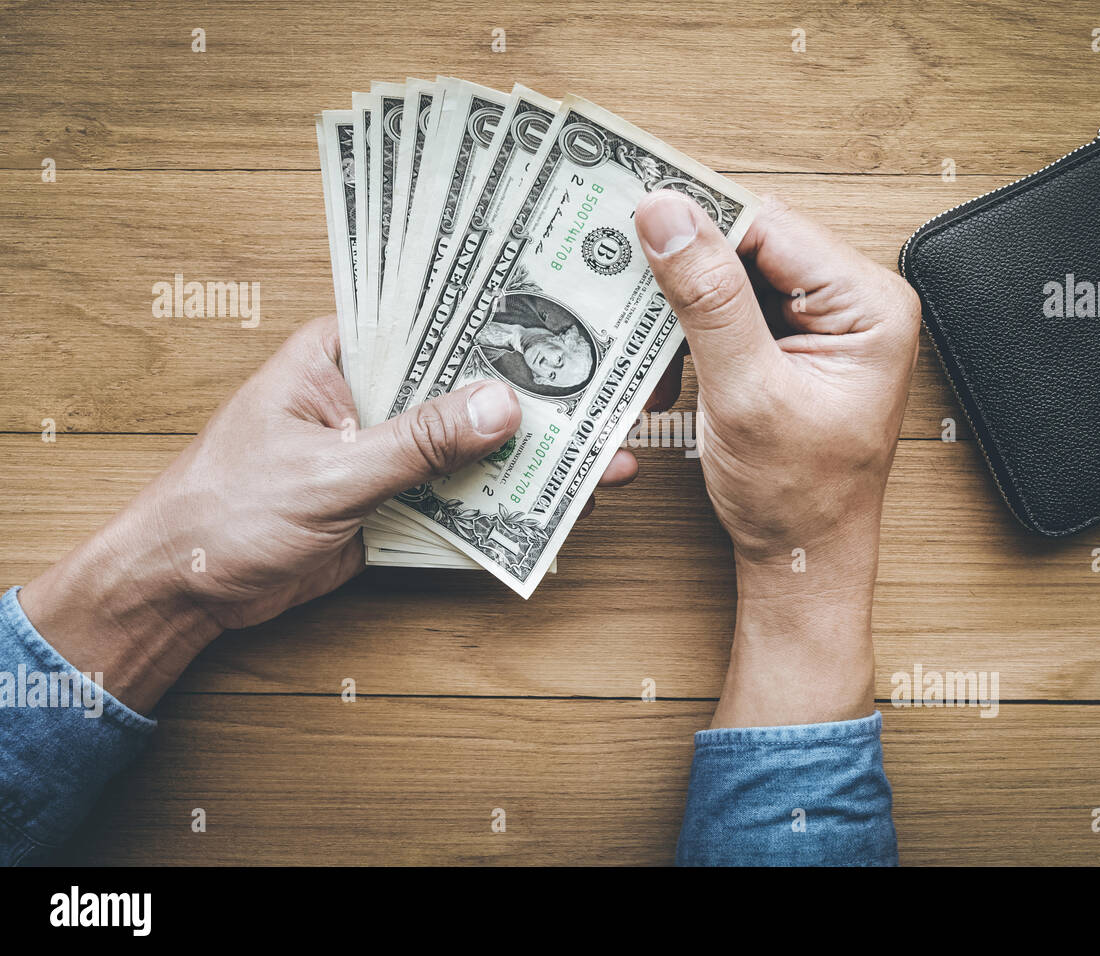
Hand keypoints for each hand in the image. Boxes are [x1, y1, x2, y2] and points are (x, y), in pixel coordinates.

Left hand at [20, 316, 658, 711]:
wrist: (183, 591)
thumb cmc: (224, 510)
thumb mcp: (328, 470)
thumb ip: (418, 441)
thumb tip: (502, 407)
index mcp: (339, 356)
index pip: (428, 319)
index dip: (495, 317)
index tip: (565, 313)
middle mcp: (368, 394)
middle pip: (463, 384)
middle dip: (531, 393)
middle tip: (608, 391)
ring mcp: (385, 449)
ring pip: (469, 444)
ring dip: (526, 454)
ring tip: (602, 454)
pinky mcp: (394, 501)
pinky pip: (458, 495)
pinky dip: (501, 503)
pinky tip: (554, 503)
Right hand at [635, 192, 920, 727]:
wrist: (801, 558)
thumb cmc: (798, 497)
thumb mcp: (746, 394)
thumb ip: (708, 300)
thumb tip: (668, 216)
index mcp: (869, 305)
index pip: (772, 227)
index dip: (700, 220)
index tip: (634, 214)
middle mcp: (854, 303)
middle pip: (752, 244)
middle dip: (688, 271)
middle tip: (626, 277)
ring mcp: (824, 322)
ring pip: (735, 276)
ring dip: (685, 307)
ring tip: (657, 349)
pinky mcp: (794, 343)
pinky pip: (733, 310)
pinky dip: (693, 332)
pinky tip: (673, 365)